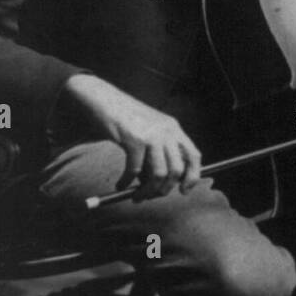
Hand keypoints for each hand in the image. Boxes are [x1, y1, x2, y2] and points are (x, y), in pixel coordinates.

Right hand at [62, 74, 202, 199]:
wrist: (102, 98)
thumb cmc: (123, 118)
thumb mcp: (148, 131)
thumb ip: (156, 152)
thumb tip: (157, 184)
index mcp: (173, 128)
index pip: (194, 155)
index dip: (193, 176)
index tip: (183, 191)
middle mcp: (167, 130)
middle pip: (177, 170)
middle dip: (165, 189)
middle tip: (151, 196)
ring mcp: (152, 134)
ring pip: (159, 174)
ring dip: (147, 191)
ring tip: (136, 196)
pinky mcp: (134, 139)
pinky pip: (134, 170)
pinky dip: (127, 182)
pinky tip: (120, 185)